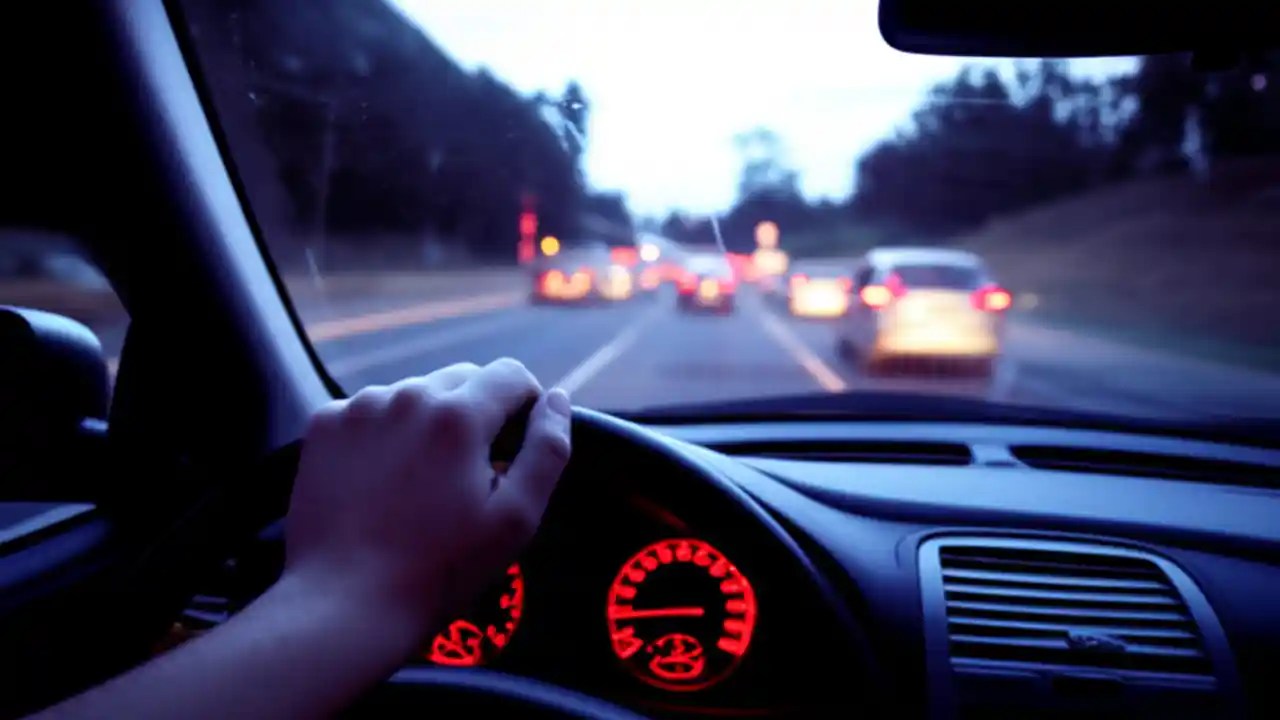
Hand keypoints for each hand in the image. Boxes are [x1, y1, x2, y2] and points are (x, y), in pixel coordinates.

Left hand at [283, 359, 571, 640]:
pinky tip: (382, 481)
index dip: (525, 407)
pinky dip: (385, 433)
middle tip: (470, 475)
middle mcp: (406, 395)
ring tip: (421, 482)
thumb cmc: (439, 569)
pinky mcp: (324, 425)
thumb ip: (548, 450)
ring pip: (415, 394)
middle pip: (462, 380)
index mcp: (458, 414)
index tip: (515, 449)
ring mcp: (359, 407)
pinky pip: (371, 411)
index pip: (510, 374)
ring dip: (429, 422)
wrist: (344, 604)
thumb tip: (558, 399)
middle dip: (477, 414)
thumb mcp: (516, 518)